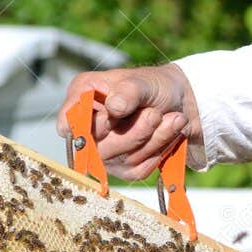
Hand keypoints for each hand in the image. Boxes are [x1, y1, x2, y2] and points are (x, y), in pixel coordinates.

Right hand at [57, 63, 203, 179]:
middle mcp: (89, 126)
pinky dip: (159, 152)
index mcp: (84, 95)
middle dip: (134, 132)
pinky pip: (138, 169)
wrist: (181, 104)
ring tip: (172, 119)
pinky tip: (169, 133)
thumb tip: (113, 107)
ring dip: (154, 139)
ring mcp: (105, 151)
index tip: (111, 119)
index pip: (69, 121)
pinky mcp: (123, 168)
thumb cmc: (155, 87)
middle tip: (155, 114)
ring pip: (124, 158)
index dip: (88, 126)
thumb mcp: (145, 81)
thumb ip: (128, 91)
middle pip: (98, 147)